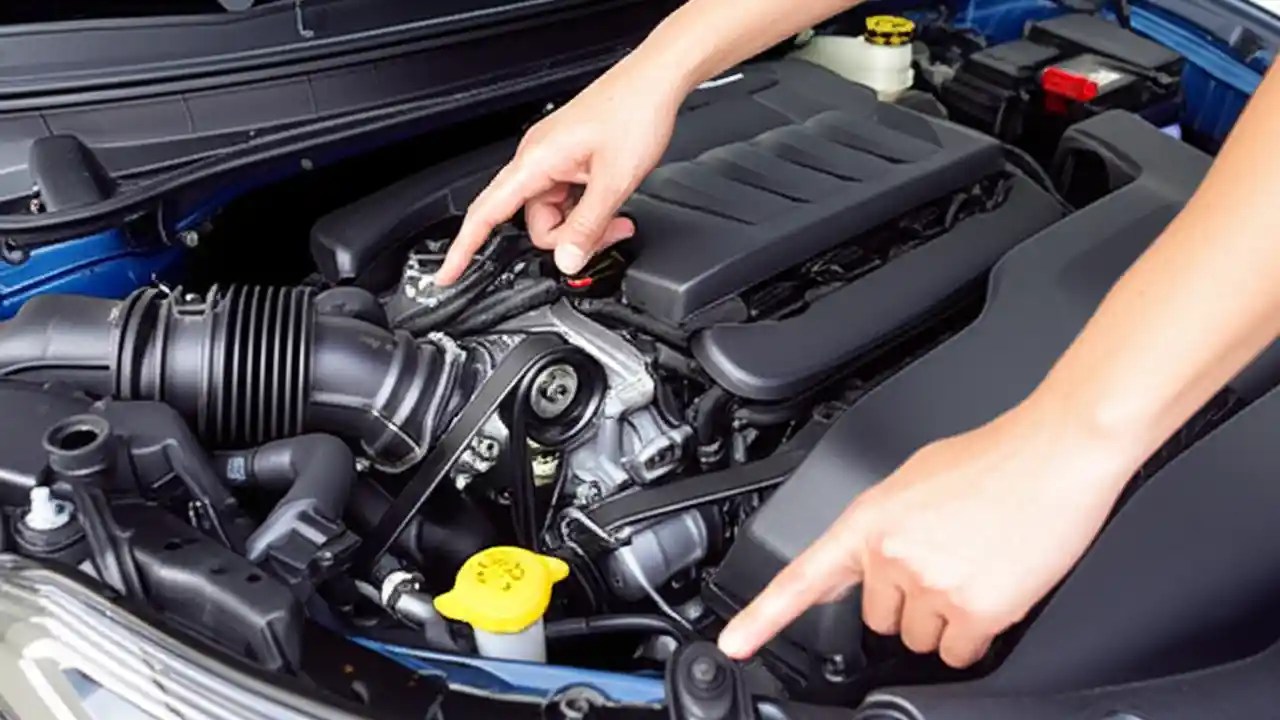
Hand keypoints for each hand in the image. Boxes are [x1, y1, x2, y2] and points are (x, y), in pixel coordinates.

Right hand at [436, 62, 679, 284]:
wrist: (654, 82)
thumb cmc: (633, 112)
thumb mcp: (614, 181)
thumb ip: (587, 226)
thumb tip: (567, 260)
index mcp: (534, 161)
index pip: (485, 214)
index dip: (464, 249)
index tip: (448, 274)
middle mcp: (536, 159)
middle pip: (535, 223)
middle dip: (569, 237)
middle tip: (608, 231)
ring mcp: (553, 159)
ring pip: (556, 214)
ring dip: (585, 223)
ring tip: (618, 212)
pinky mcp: (569, 158)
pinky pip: (568, 198)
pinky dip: (588, 207)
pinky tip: (612, 198)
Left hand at [717, 400, 1141, 667]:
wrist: (1057, 453)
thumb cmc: (995, 459)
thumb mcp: (915, 480)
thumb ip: (886, 525)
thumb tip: (881, 556)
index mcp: (869, 519)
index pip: (803, 577)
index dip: (762, 617)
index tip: (734, 644)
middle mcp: (892, 555)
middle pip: (880, 617)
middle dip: (908, 601)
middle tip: (946, 562)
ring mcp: (932, 586)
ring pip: (919, 639)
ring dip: (943, 619)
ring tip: (973, 569)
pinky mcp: (976, 612)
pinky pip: (959, 652)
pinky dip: (975, 636)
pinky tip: (992, 592)